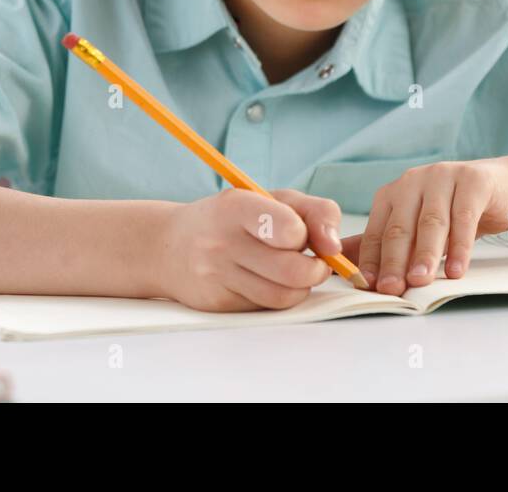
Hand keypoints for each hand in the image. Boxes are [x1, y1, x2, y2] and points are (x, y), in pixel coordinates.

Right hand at [154, 187, 342, 311]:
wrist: (170, 246)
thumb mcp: (270, 199)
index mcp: (238, 206)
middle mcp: (222, 241)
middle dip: (316, 269)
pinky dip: (277, 298)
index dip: (308, 235)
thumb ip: (313, 212)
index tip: (302, 235)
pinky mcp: (216, 303)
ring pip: (284, 296)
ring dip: (300, 287)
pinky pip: (265, 308)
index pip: (289, 229)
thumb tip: (336, 247)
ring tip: (293, 272)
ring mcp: (216, 275)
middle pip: (294, 270)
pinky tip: (268, 282)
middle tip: (313, 261)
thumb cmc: (233, 219)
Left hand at [339, 158, 507, 295]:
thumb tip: (346, 267)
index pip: (378, 231)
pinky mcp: (472, 181)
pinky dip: (459, 247)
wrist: (501, 187)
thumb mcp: (418, 228)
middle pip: (401, 227)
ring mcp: (442, 177)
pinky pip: (464, 218)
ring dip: (424, 255)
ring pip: (431, 222)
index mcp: (393, 194)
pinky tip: (455, 270)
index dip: (372, 260)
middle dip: (394, 261)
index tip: (370, 287)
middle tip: (391, 288)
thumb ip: (387, 245)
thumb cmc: (454, 212)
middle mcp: (413, 181)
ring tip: (420, 281)